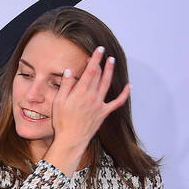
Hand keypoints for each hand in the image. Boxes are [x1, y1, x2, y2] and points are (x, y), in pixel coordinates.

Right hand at [49, 45, 130, 161]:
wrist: (71, 140)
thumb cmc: (62, 122)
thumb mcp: (58, 102)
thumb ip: (65, 85)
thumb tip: (70, 71)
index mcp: (80, 92)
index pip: (91, 71)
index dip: (96, 58)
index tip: (99, 49)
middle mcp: (92, 96)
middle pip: (99, 75)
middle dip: (100, 63)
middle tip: (101, 54)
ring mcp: (100, 104)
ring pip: (108, 83)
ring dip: (110, 71)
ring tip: (112, 60)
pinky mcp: (104, 112)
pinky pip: (117, 102)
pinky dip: (125, 93)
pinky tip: (130, 85)